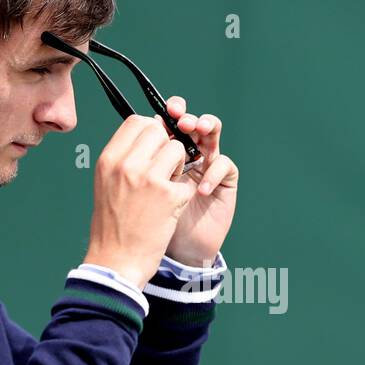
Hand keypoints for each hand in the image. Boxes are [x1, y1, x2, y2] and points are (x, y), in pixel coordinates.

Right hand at [84, 115, 198, 289]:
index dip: (151, 132)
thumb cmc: (113, 226)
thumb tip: (149, 135)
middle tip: (164, 169)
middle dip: (167, 146)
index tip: (154, 148)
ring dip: (179, 168)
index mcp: (108, 159)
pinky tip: (171, 209)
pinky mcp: (169, 196)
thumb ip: (124, 159)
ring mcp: (148, 178)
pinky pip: (187, 180)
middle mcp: (126, 164)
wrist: (116, 262)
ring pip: (178, 150)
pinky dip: (184, 194)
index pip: (136, 122)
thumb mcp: (107, 185)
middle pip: (159, 131)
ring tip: (166, 189)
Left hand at [158, 95, 237, 267]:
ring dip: (206, 126)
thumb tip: (142, 127)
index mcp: (164, 152)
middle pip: (191, 122)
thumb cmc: (150, 223)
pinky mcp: (224, 182)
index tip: (164, 112)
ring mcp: (207, 166)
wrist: (173, 251)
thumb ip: (142, 160)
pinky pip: (223, 164)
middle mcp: (187, 155)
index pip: (169, 122)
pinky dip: (213, 172)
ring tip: (198, 130)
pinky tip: (201, 189)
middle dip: (186, 116)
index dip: (168, 113)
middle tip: (181, 120)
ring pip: (212, 134)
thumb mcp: (140, 188)